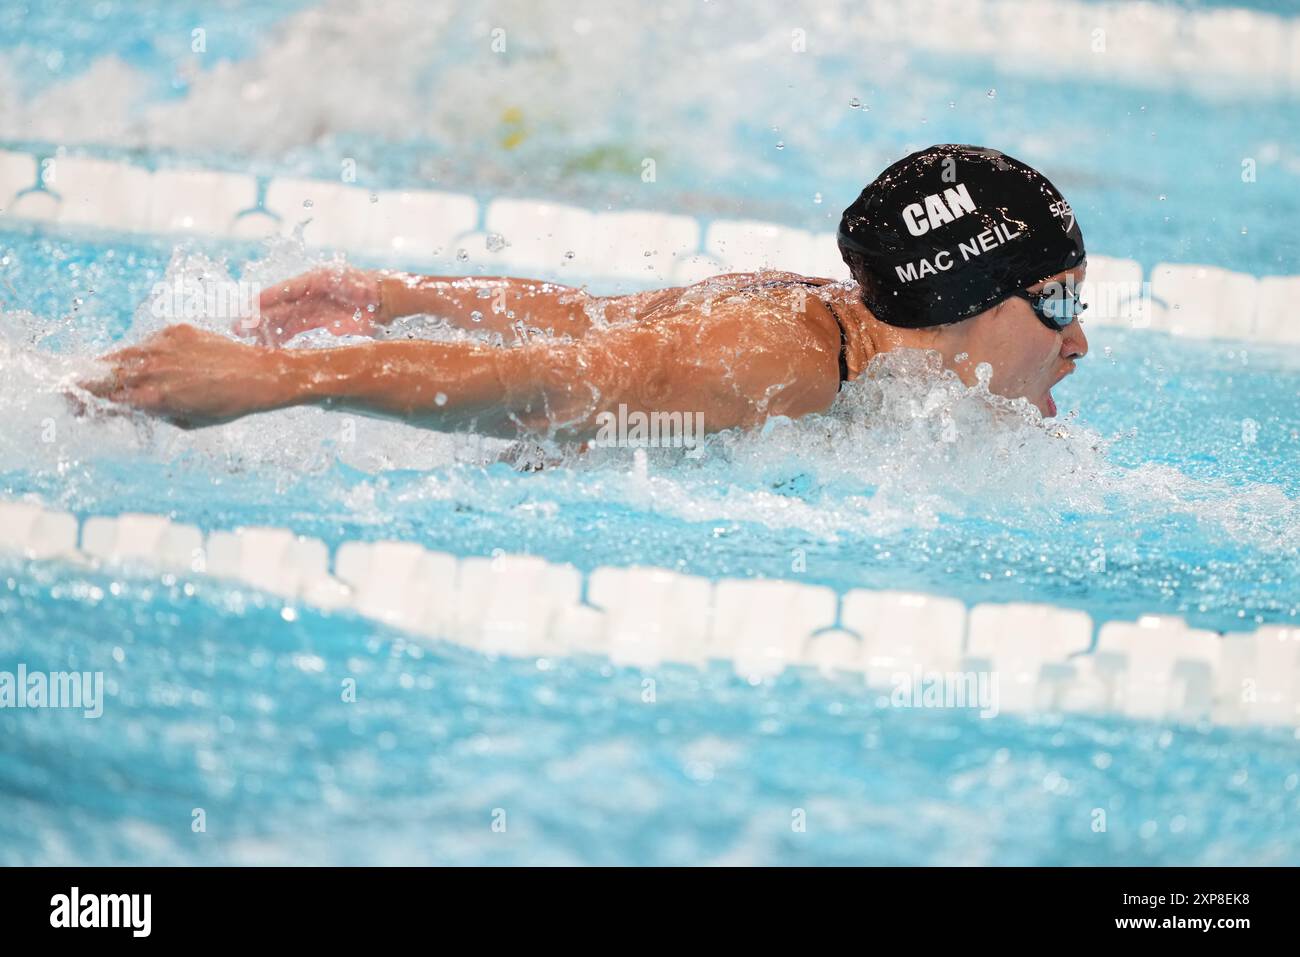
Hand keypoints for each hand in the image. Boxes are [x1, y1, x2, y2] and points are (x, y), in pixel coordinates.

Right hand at [80, 324, 292, 428]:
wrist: (259, 375)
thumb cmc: (226, 405)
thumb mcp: (185, 420)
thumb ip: (152, 412)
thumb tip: (127, 406)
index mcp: (153, 397)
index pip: (101, 398)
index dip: (84, 402)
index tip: (78, 407)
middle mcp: (153, 369)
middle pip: (102, 372)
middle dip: (86, 383)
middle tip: (80, 390)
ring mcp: (162, 346)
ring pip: (122, 354)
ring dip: (112, 366)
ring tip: (113, 377)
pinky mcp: (175, 330)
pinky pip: (147, 342)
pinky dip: (144, 353)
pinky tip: (156, 363)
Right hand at [240, 266, 380, 345]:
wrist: (385, 300)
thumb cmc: (362, 284)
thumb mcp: (336, 281)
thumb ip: (310, 287)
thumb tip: (286, 295)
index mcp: (310, 282)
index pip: (282, 292)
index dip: (265, 301)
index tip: (248, 308)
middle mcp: (308, 296)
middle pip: (279, 309)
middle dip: (259, 319)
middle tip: (239, 329)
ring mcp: (314, 311)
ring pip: (285, 322)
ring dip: (268, 331)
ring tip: (250, 341)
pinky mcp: (322, 325)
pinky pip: (297, 331)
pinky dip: (283, 339)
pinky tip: (270, 347)